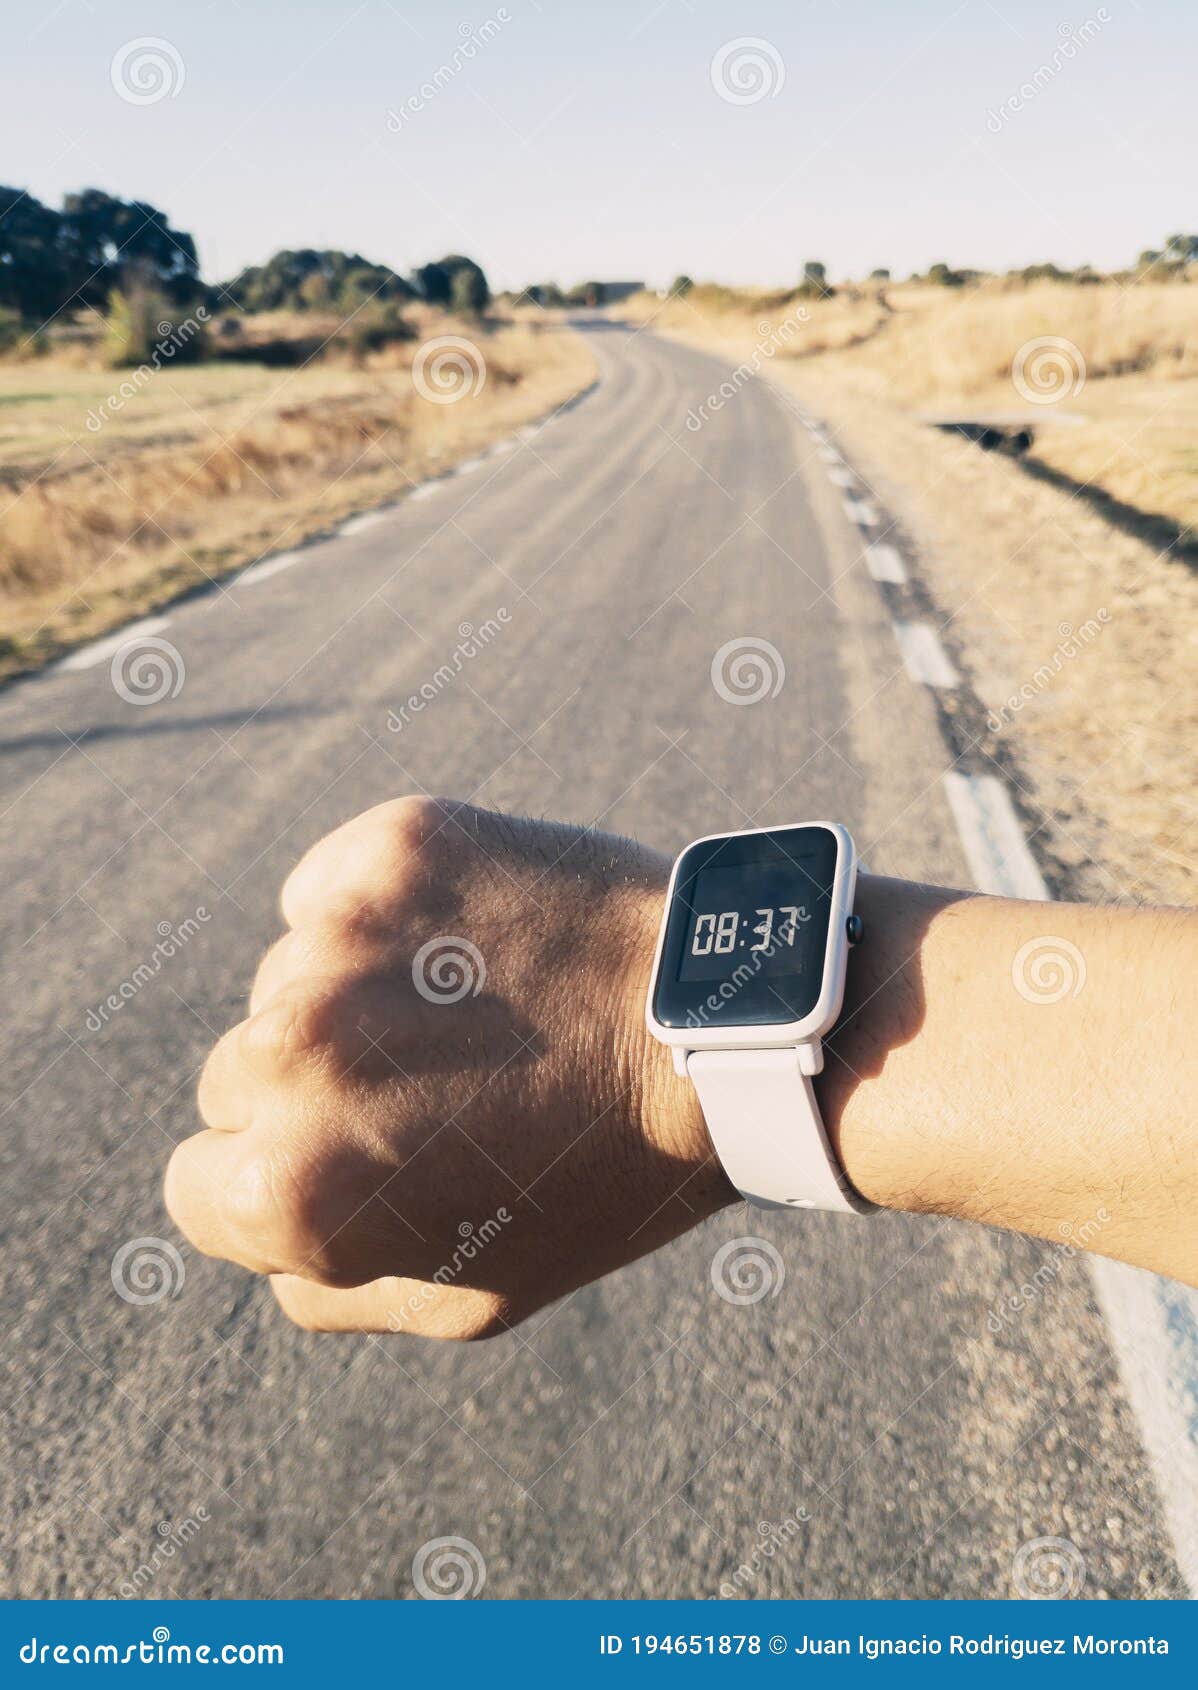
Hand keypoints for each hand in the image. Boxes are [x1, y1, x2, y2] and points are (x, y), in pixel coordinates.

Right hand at [165, 797, 731, 1336]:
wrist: (726, 1024)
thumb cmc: (609, 1175)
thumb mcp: (472, 1297)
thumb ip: (329, 1286)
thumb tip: (264, 1233)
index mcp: (295, 1189)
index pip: (198, 1186)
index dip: (282, 1180)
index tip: (366, 1158)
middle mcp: (290, 1058)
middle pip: (234, 1077)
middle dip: (313, 1091)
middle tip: (435, 1085)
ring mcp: (335, 941)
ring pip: (287, 979)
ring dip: (354, 998)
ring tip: (475, 1010)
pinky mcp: (386, 850)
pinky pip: (328, 891)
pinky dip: (383, 915)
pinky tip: (473, 942)